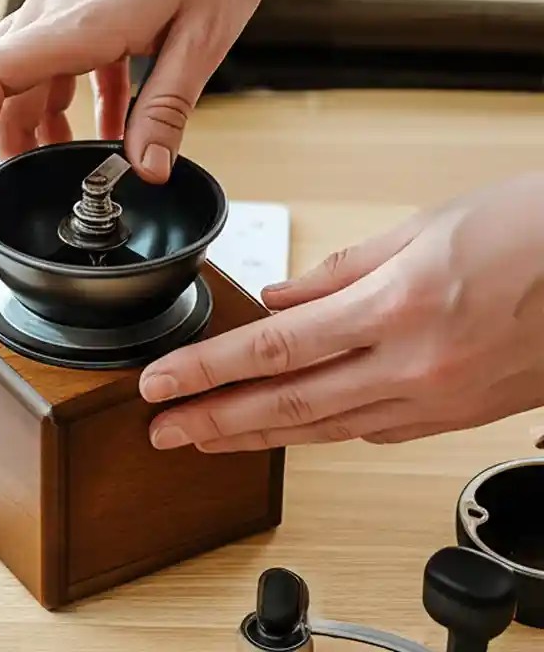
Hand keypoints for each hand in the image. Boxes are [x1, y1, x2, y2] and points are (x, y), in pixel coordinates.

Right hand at [0, 0, 270, 200]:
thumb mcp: (204, 37)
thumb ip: (167, 109)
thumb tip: (146, 169)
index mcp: (77, 23)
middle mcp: (52, 14)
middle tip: (22, 188)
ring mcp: (58, 11)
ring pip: (14, 82)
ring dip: (31, 129)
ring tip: (70, 164)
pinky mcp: (75, 11)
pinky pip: (47, 68)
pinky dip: (63, 108)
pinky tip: (104, 131)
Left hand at [141, 172, 543, 451]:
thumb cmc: (535, 230)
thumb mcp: (426, 227)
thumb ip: (341, 268)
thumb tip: (277, 295)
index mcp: (399, 307)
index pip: (274, 349)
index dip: (207, 370)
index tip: (160, 383)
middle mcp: (416, 365)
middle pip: (289, 403)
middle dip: (214, 420)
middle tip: (161, 430)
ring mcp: (440, 399)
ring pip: (327, 429)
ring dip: (258, 437)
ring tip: (207, 439)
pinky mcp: (459, 416)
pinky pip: (376, 432)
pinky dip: (324, 432)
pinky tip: (289, 432)